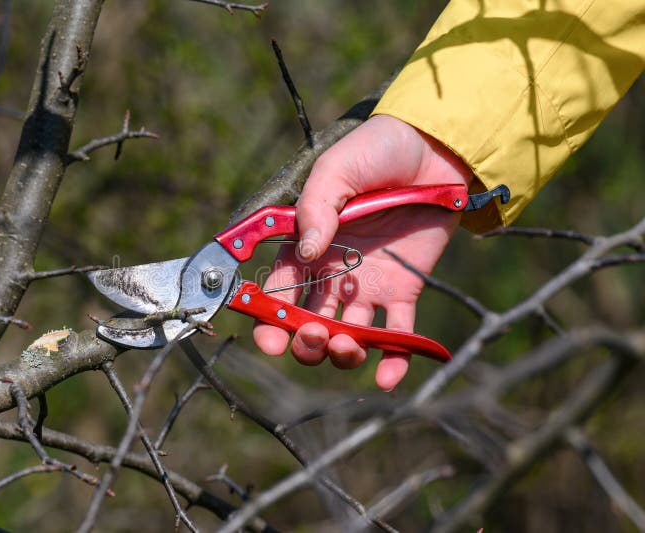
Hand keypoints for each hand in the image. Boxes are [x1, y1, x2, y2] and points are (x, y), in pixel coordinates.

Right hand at [252, 114, 472, 389]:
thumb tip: (308, 252)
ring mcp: (367, 286)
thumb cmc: (377, 151)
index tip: (270, 339)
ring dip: (342, 353)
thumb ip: (316, 207)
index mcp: (306, 248)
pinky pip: (396, 333)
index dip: (269, 320)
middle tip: (315, 335)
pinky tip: (387, 379)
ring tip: (348, 347)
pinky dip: (393, 359)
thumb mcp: (337, 169)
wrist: (434, 149)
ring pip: (347, 336)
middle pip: (308, 324)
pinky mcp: (403, 289)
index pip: (278, 292)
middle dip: (305, 341)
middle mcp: (331, 274)